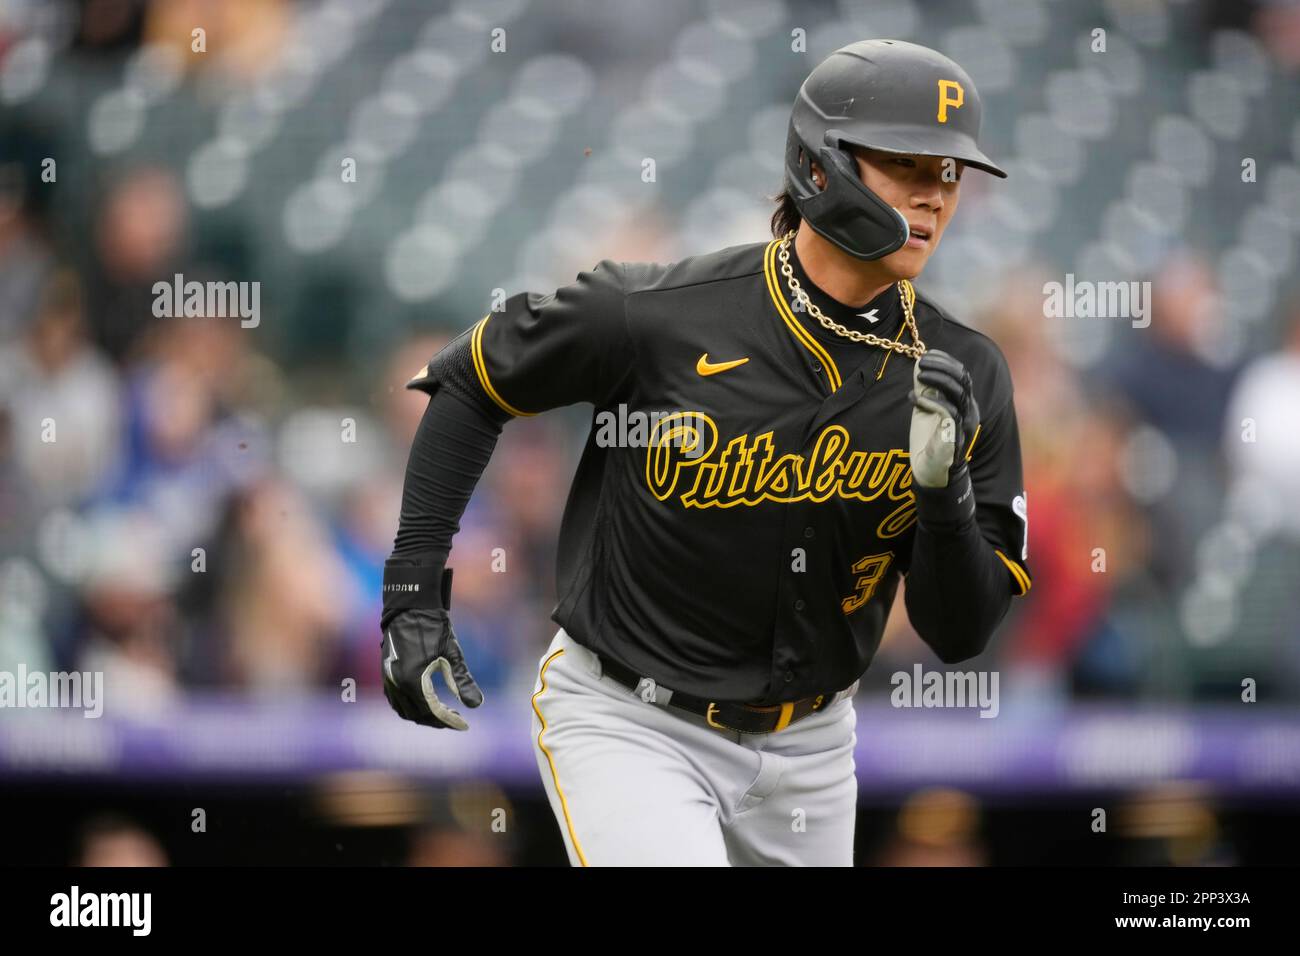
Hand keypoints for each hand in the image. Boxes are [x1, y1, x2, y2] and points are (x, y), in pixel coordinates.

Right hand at [381, 569, 483, 730]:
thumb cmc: (432, 627)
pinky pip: (395, 700)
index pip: (433, 711)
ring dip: (422, 716)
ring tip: (441, 714)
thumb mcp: (452, 654)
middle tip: (456, 719)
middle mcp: (397, 684)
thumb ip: (463, 681)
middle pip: (417, 715)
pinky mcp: (386, 673)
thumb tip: (477, 705)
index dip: (450, 721)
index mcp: (413, 681)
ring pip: (404, 710)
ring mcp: (389, 679)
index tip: (465, 724)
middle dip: (437, 721)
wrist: (409, 606)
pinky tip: (422, 703)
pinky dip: (408, 707)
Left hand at [908, 349, 979, 488]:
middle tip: (921, 361)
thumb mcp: (926, 409)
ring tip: (918, 374)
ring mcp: (964, 423)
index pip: (962, 374)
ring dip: (937, 379)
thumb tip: (918, 366)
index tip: (928, 354)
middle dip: (942, 366)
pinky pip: (948, 411)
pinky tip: (915, 397)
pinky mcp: (955, 435)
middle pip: (963, 378)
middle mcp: (970, 410)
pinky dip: (931, 400)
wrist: (931, 471)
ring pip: (958, 392)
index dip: (947, 361)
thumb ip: (925, 390)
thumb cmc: (929, 439)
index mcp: (965, 403)